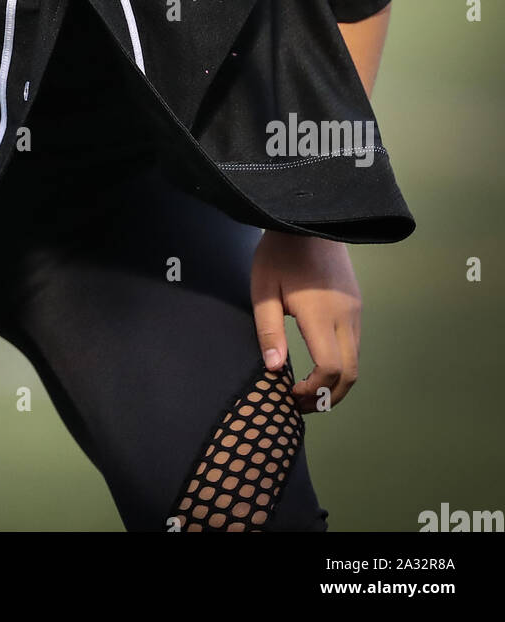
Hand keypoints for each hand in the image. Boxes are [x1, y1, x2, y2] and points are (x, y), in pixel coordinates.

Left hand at [250, 230, 360, 412]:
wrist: (309, 217)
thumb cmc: (279, 252)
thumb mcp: (263, 289)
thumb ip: (269, 331)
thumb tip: (273, 369)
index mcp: (321, 314)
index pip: (329, 369)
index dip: (311, 391)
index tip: (288, 394)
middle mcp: (346, 316)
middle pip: (350, 374)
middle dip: (327, 397)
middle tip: (300, 404)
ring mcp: (355, 310)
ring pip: (356, 360)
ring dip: (336, 382)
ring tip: (307, 388)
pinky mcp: (356, 303)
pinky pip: (355, 343)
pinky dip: (341, 364)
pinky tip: (318, 364)